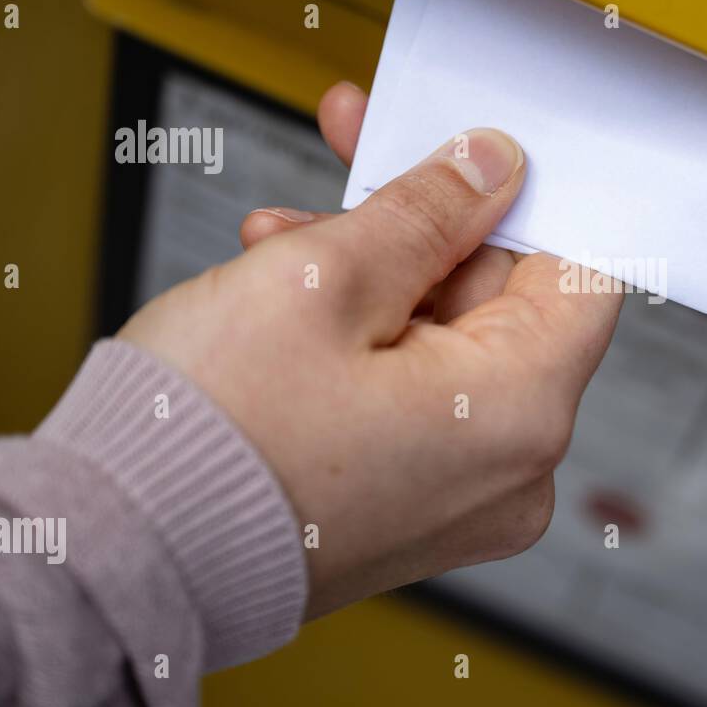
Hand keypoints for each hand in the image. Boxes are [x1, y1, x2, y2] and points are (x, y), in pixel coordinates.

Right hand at [120, 83, 621, 617]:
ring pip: (450, 342)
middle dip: (426, 225)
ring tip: (283, 238)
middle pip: (505, 305)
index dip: (532, 203)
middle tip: (359, 156)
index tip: (479, 159)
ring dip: (379, 275)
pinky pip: (419, 395)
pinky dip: (367, 340)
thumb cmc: (213, 437)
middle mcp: (511, 471)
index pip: (583, 279)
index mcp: (520, 415)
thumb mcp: (324, 278)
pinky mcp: (413, 505)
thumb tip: (490, 169)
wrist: (123, 550)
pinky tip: (290, 298)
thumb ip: (428, 211)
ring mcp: (462, 497)